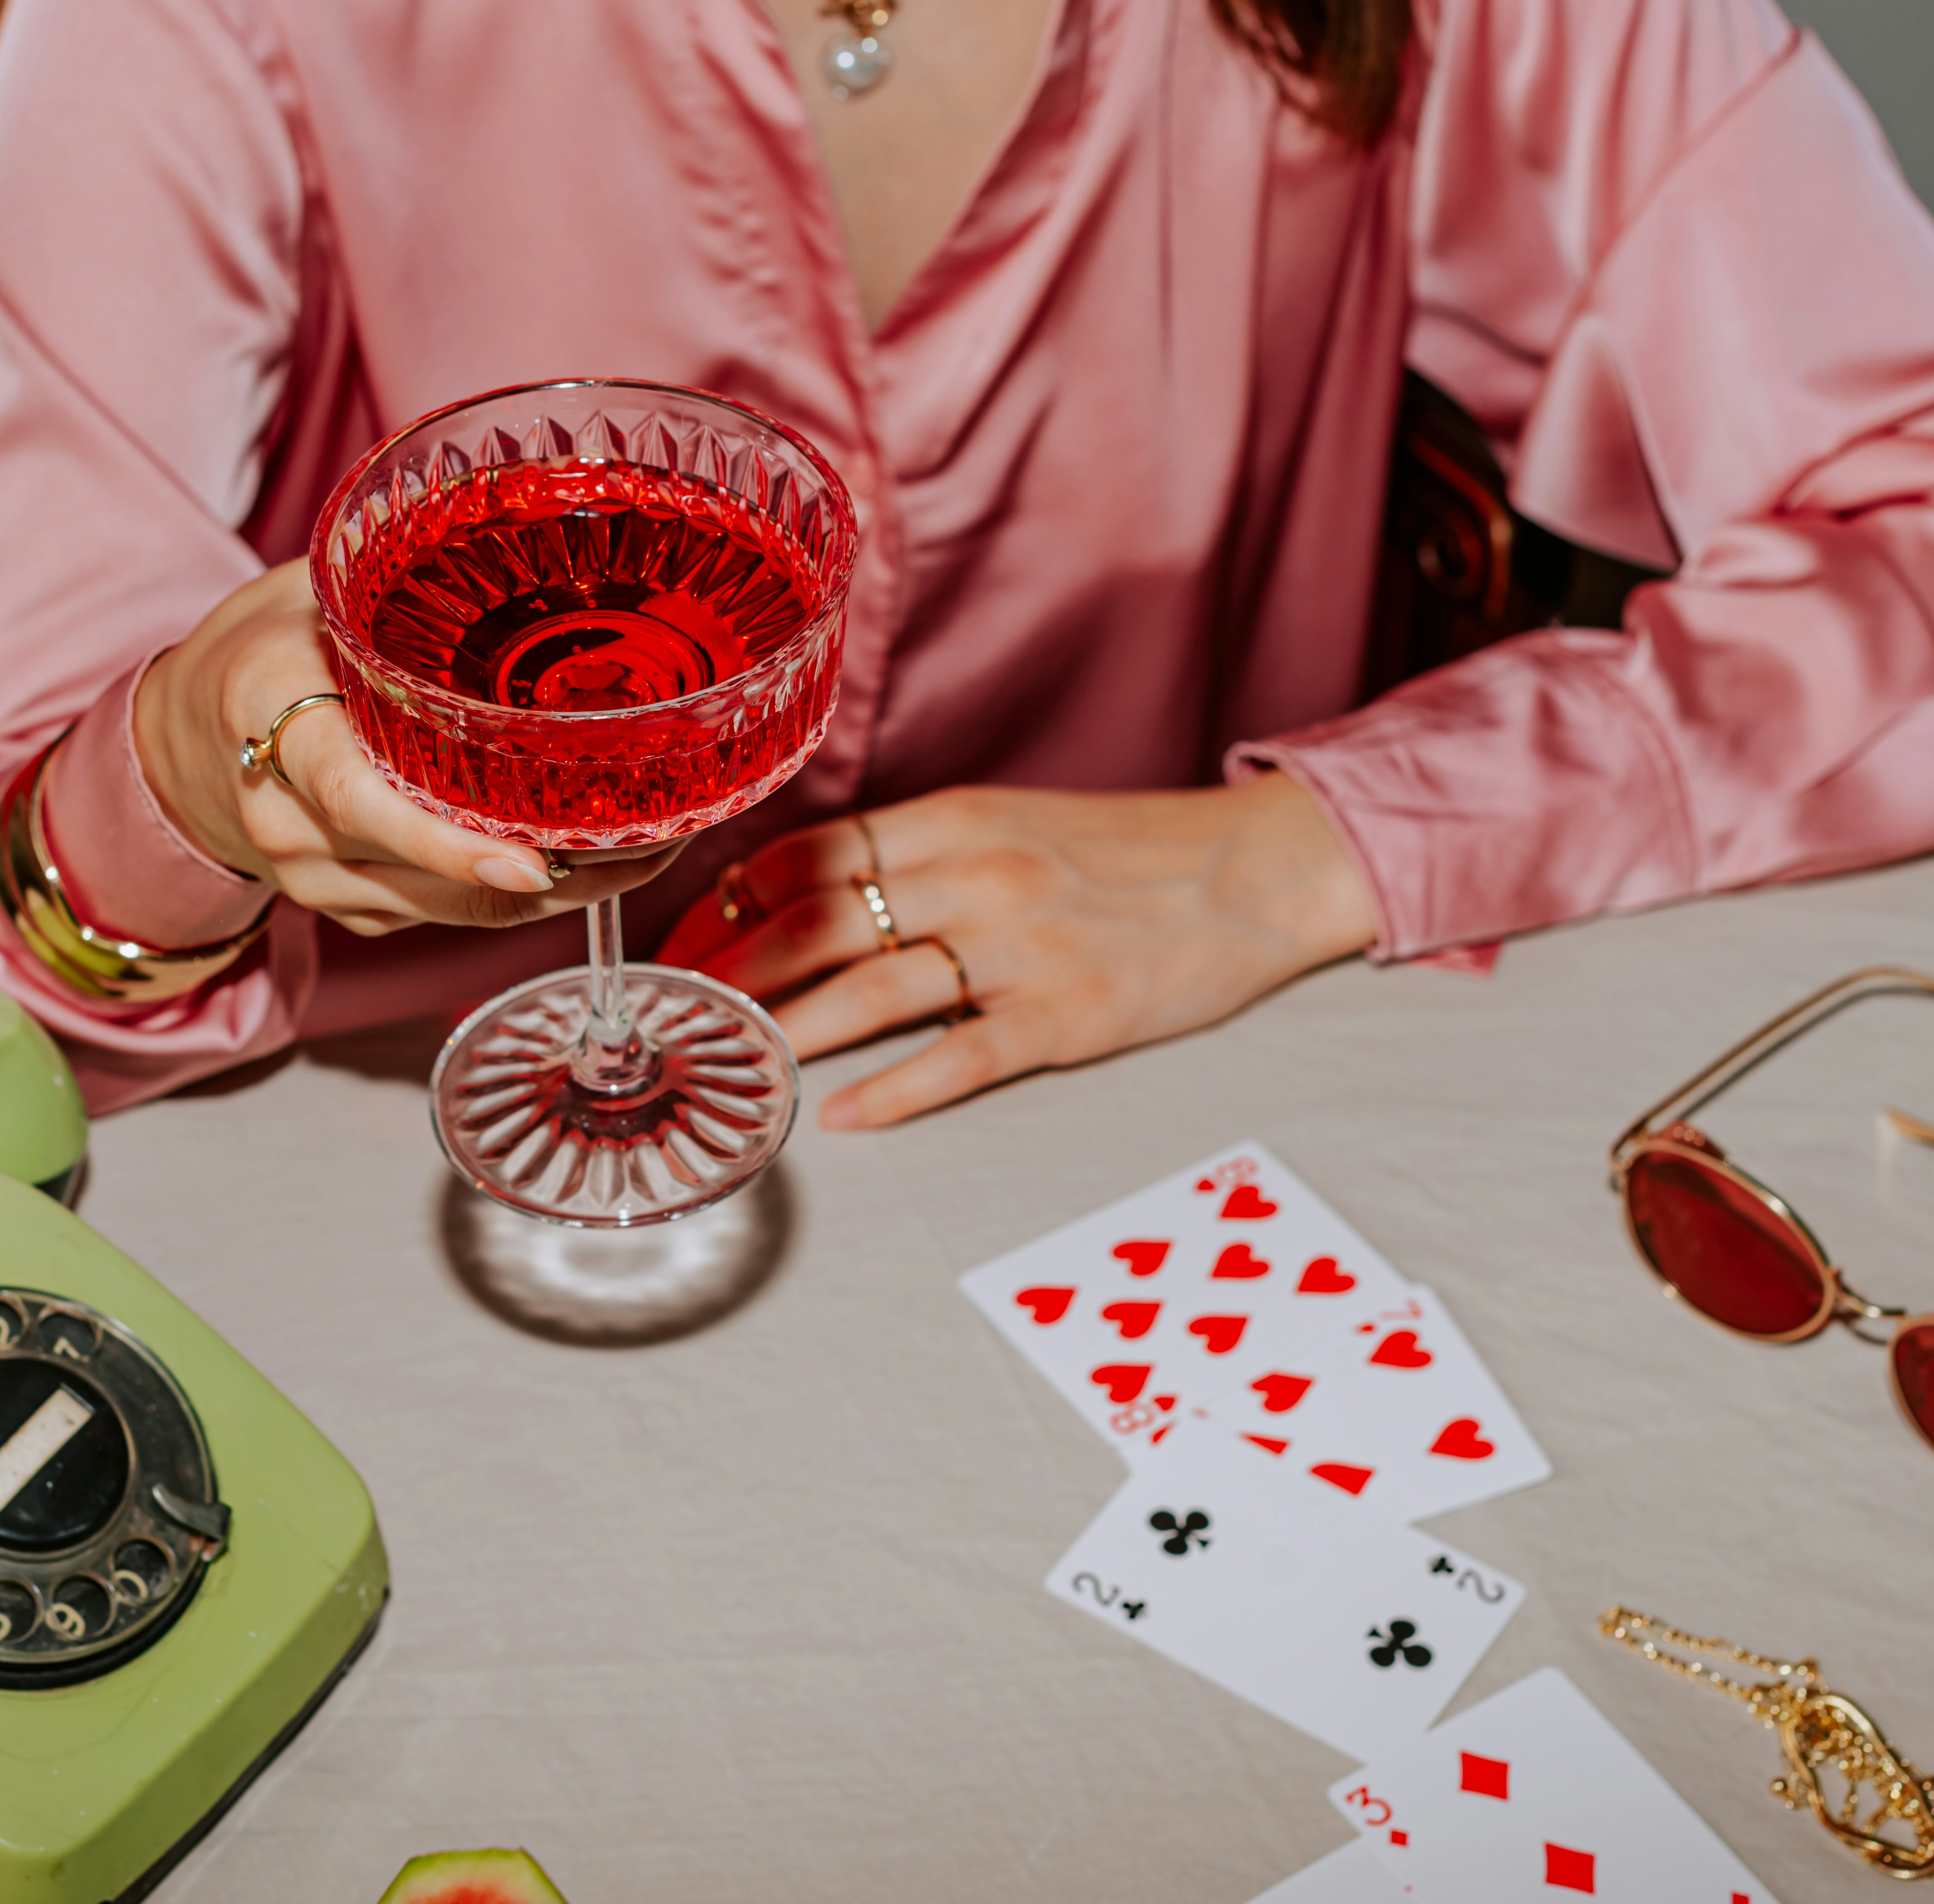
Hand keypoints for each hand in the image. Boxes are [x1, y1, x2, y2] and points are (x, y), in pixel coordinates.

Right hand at [134, 560, 678, 937]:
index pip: (354, 793)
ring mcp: (311, 874)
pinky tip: (583, 863)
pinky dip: (514, 896)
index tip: (531, 862)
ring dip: (556, 892)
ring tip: (648, 852)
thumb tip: (521, 500)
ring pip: (449, 910)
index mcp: (268, 710)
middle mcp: (284, 813)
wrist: (180, 740)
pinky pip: (442, 917)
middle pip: (426, 872)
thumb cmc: (263, 648)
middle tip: (656, 843)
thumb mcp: (308, 586)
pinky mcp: (347, 909)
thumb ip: (393, 568)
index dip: (445, 840)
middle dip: (552, 871)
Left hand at [658, 775, 1378, 1128]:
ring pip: (871, 989)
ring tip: (730, 1062)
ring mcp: (1022, 946)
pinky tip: (844, 1113)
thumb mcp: (1010, 822)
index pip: (809, 856)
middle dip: (733, 973)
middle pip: (819, 922)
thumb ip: (916, 853)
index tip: (684, 944)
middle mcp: (977, 874)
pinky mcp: (1068, 1014)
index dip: (731, 905)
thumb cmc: (1128, 853)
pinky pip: (962, 1058)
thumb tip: (807, 895)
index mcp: (956, 819)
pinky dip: (895, 1089)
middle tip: (676, 1015)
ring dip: (788, 1029)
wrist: (1257, 869)